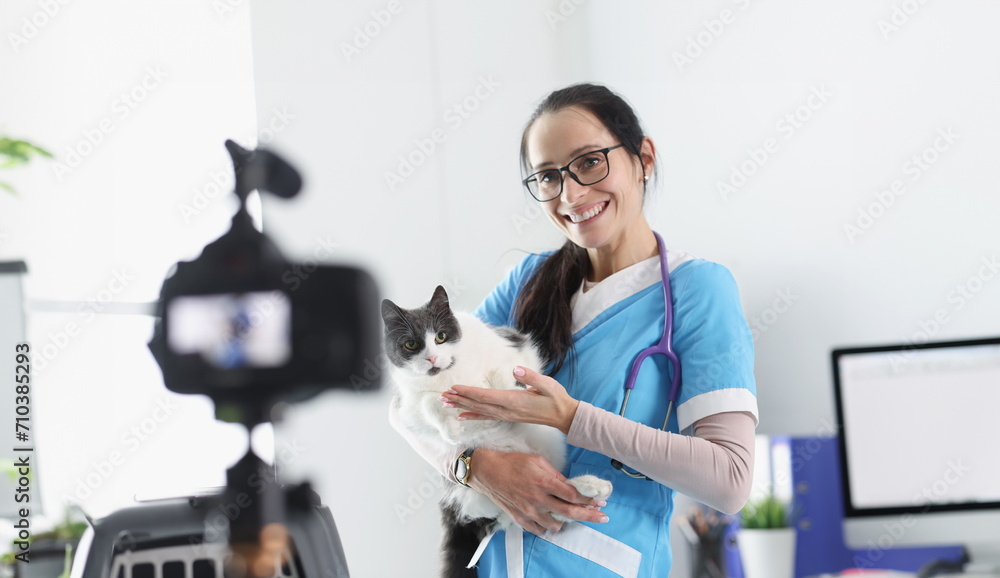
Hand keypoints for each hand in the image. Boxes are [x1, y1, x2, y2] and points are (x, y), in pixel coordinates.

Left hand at [441, 366, 580, 433]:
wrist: (563, 416)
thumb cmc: (556, 398)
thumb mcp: (548, 384)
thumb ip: (532, 376)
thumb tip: (516, 369)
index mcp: (514, 401)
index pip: (486, 396)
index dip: (468, 392)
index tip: (454, 388)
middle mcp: (507, 410)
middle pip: (478, 404)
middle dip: (459, 399)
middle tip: (442, 396)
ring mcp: (507, 415)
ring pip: (480, 411)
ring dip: (462, 407)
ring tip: (446, 404)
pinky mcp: (509, 416)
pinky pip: (487, 417)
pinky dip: (473, 416)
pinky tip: (462, 416)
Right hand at [469, 448, 608, 534]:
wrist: (488, 471)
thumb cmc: (513, 462)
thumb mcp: (538, 461)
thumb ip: (556, 475)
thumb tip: (570, 485)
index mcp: (544, 482)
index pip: (573, 495)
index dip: (589, 499)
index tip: (600, 500)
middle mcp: (538, 499)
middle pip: (570, 512)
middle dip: (590, 515)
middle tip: (602, 517)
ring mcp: (529, 511)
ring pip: (556, 524)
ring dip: (567, 521)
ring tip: (571, 515)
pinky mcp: (520, 518)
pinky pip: (540, 529)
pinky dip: (548, 526)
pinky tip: (552, 520)